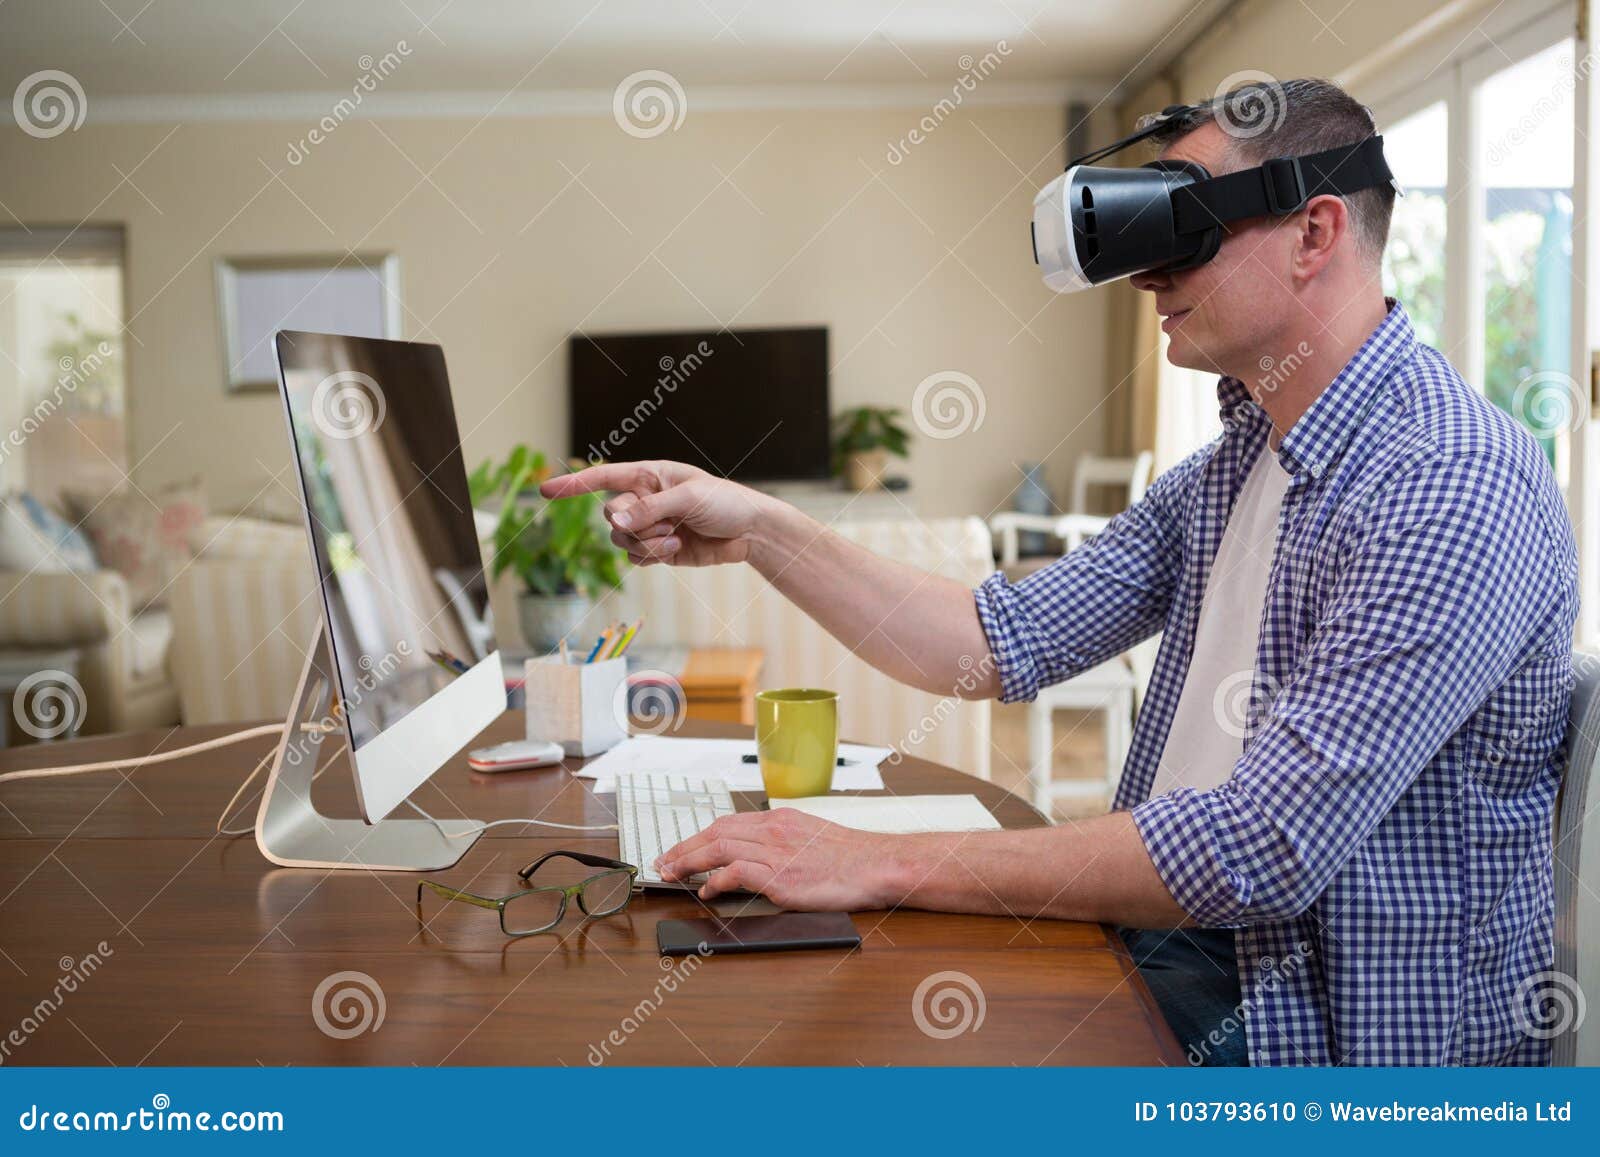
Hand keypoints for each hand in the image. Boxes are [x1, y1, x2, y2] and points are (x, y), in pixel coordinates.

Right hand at [539, 460, 774, 567]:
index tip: (544, 490)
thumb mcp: (689, 498)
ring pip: (621, 540)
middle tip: (666, 524)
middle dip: (633, 524)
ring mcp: (649, 526)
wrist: (750, 533)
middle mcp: (644, 500)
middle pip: (610, 515)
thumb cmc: (725, 502)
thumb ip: (650, 508)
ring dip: (646, 543)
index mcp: (649, 475)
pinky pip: (635, 558)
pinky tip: (676, 549)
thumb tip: (614, 522)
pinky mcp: (658, 550)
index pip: (603, 478)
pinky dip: (651, 557)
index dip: (573, 484)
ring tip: (676, 538)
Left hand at [656, 809, 910, 908]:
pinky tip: (706, 889)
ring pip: (719, 848)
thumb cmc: (850, 857)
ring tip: (672, 874)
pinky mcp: (781, 877)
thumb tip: (755, 856)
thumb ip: (781, 841)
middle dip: (684, 847)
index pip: (726, 823)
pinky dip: (716, 880)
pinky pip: (737, 872)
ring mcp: (777, 852)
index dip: (698, 837)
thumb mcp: (810, 836)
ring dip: (689, 861)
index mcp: (780, 819)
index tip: (680, 848)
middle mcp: (774, 830)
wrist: (877, 864)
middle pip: (715, 832)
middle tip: (664, 861)